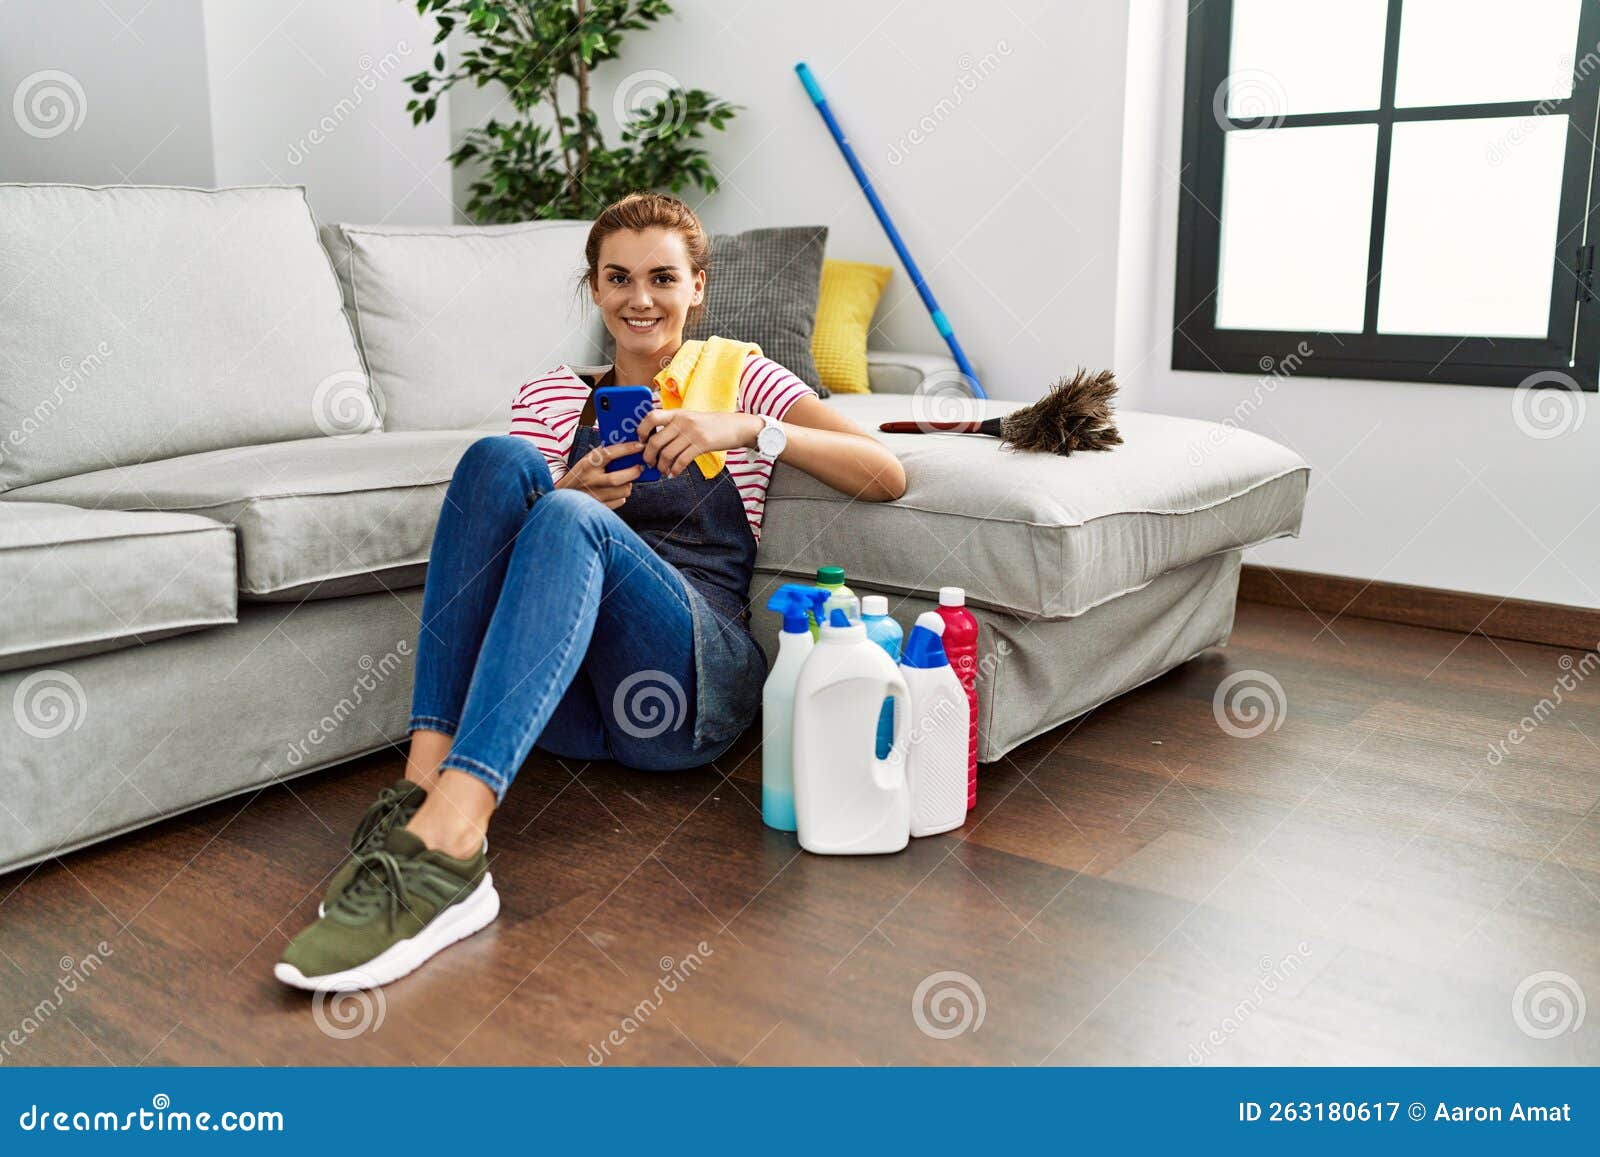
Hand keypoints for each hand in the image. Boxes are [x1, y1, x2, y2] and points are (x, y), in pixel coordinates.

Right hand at [555, 440, 643, 508]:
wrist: (563, 495)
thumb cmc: (580, 475)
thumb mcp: (587, 461)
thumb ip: (604, 455)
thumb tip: (627, 446)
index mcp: (587, 464)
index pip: (609, 453)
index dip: (627, 449)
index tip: (640, 445)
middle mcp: (591, 480)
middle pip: (618, 478)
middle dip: (634, 471)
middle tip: (640, 467)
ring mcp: (595, 496)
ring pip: (623, 491)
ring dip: (628, 484)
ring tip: (626, 479)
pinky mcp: (600, 507)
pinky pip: (620, 501)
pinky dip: (622, 495)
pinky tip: (616, 491)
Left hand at [636, 409, 761, 477]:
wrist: (737, 426)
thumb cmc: (712, 425)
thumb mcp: (691, 418)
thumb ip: (674, 425)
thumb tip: (654, 440)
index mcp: (677, 413)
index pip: (651, 417)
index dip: (641, 430)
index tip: (642, 441)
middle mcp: (683, 421)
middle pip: (655, 441)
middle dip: (648, 456)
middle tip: (649, 463)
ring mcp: (692, 433)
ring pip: (667, 454)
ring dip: (661, 466)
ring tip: (663, 471)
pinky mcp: (702, 444)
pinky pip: (681, 461)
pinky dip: (675, 470)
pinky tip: (674, 473)